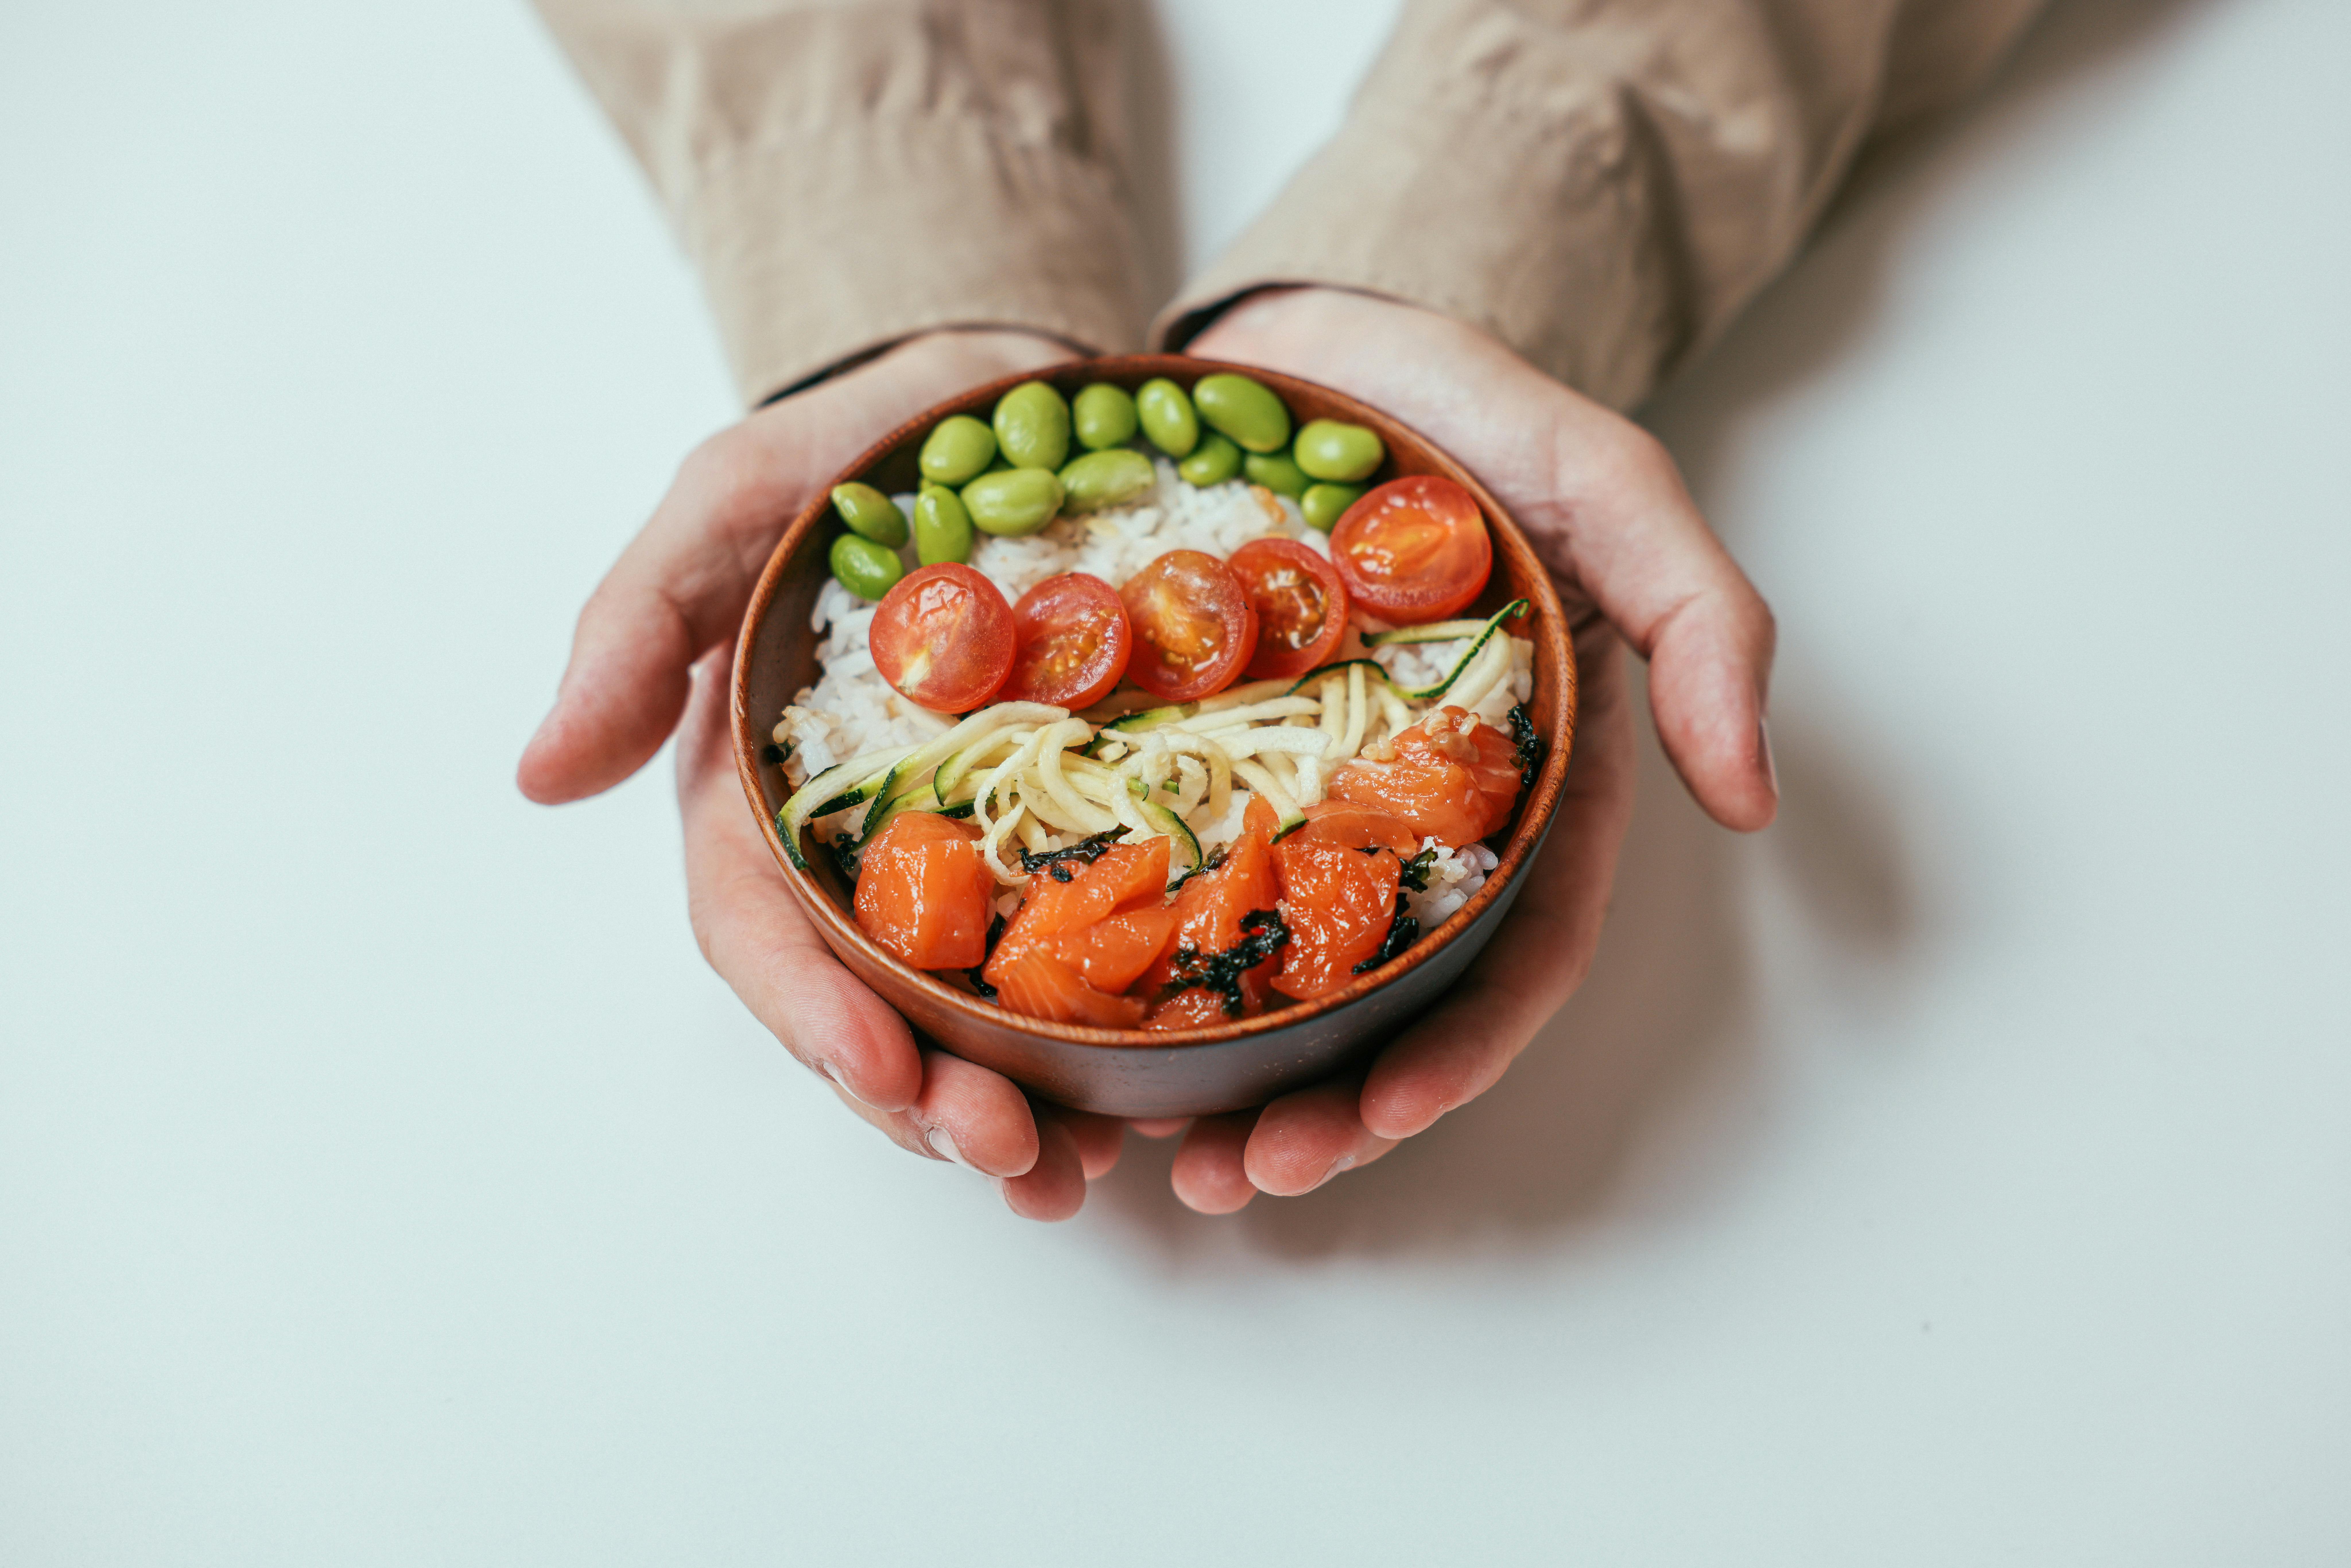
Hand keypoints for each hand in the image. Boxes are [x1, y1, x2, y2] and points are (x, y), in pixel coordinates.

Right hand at [518, 330, 1127, 1219]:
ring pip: (965, 1016)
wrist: (1005, 404)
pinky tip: (1153, 1101)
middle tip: (1012, 1155)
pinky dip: (1102, 1041)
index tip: (881, 1075)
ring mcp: (960, 853)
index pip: (760, 936)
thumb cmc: (851, 450)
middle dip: (926, 1096)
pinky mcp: (1064, 837)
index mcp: (759, 796)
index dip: (810, 1016)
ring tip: (1078, 1171)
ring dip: (1014, 1109)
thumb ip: (639, 622)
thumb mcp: (734, 499)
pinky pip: (1073, 959)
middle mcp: (851, 849)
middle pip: (866, 1006)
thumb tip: (539, 774)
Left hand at [1169, 287, 1777, 1211]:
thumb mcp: (1611, 486)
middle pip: (1379, 999)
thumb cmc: (1475, 408)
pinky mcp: (1184, 748)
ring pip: (1265, 968)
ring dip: (1217, 1078)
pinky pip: (1154, 875)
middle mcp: (1404, 807)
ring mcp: (1290, 785)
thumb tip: (1750, 798)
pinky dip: (1128, 963)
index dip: (1453, 1056)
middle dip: (1322, 1106)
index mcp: (1515, 784)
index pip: (1508, 957)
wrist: (1318, 335)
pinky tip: (1077, 1029)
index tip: (1376, 1121)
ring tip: (1146, 1151)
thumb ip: (1701, 623)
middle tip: (1238, 1176)